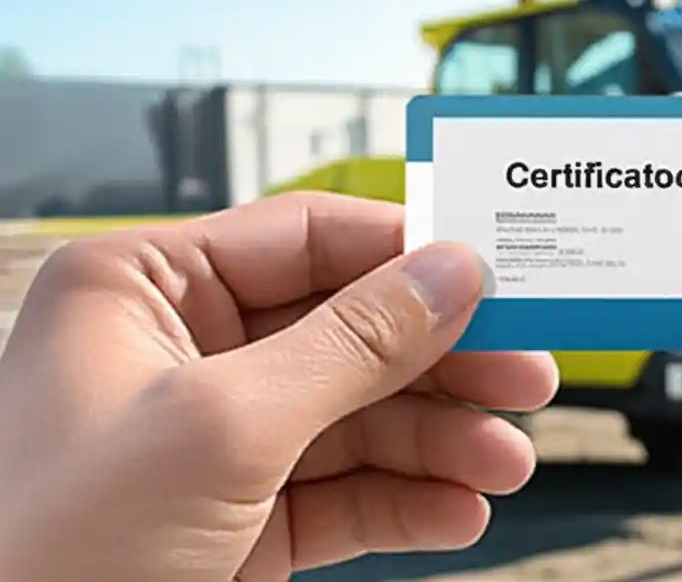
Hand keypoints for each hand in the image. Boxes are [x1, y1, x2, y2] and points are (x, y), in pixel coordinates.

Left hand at [0, 193, 557, 580]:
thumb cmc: (48, 548)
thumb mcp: (220, 426)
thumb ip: (351, 345)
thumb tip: (450, 273)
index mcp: (145, 290)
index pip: (309, 239)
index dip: (411, 253)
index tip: (501, 270)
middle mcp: (186, 353)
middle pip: (353, 331)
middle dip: (444, 362)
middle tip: (527, 375)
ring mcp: (219, 438)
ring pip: (362, 416)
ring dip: (442, 441)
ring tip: (504, 463)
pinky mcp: (243, 515)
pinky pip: (346, 490)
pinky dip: (408, 501)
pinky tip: (458, 510)